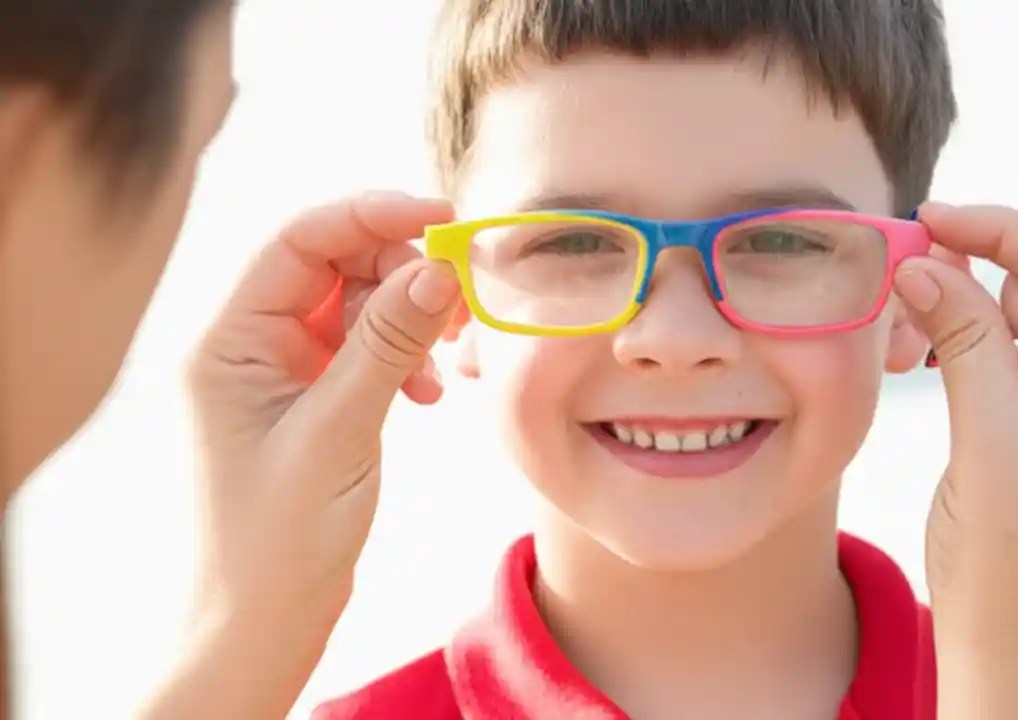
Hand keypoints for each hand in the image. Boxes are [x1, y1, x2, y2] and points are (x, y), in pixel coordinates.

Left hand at [143, 192, 461, 718]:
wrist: (262, 625)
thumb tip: (439, 267)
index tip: (445, 219)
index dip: (371, 216)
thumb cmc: (276, 541)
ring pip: (358, 305)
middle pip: (334, 264)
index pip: (299, 241)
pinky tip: (428, 394)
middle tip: (460, 297)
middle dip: (402, 269)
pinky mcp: (315, 400)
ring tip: (445, 358)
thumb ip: (386, 345)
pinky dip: (405, 357)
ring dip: (409, 317)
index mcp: (228, 341)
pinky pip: (367, 348)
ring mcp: (284, 372)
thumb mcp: (338, 434)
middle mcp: (251, 345)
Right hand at [893, 204, 1017, 717]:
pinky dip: (988, 357)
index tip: (936, 216)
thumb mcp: (985, 445)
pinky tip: (956, 384)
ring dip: (985, 328)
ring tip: (939, 372)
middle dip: (993, 285)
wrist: (1010, 653)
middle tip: (916, 291)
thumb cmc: (1006, 572)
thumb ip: (964, 339)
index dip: (1010, 232)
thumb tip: (926, 260)